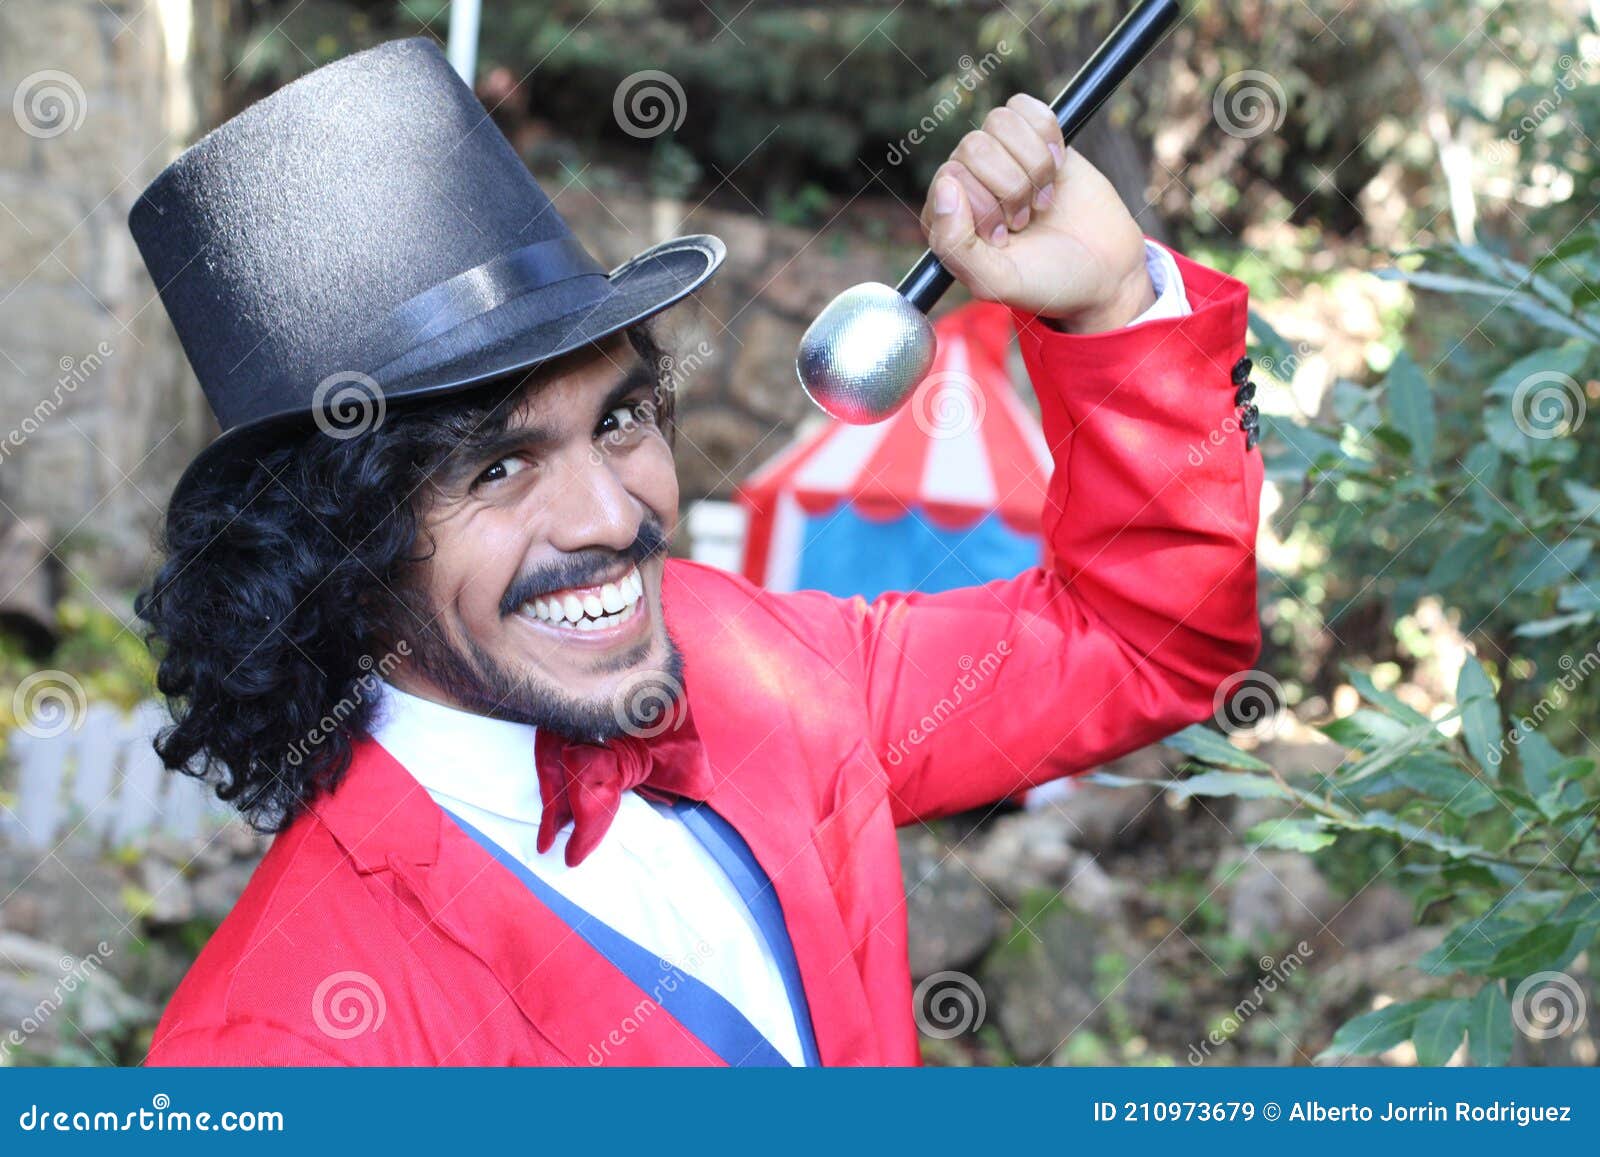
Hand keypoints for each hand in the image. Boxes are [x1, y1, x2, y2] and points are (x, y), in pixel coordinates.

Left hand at [919, 93, 1155, 332]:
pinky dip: (1048, 137)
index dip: (985, 206)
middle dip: (1012, 187)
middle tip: (1025, 220)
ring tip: (1042, 200)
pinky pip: (1025, 107)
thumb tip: (946, 185)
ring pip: (1000, 122)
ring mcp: (999, 156)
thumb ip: (955, 244)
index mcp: (945, 217)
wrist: (1103, 271)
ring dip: (1033, 165)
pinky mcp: (1033, 138)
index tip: (1004, 236)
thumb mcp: (994, 280)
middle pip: (975, 147)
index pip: (950, 177)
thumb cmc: (1045, 280)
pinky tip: (1056, 169)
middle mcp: (967, 181)